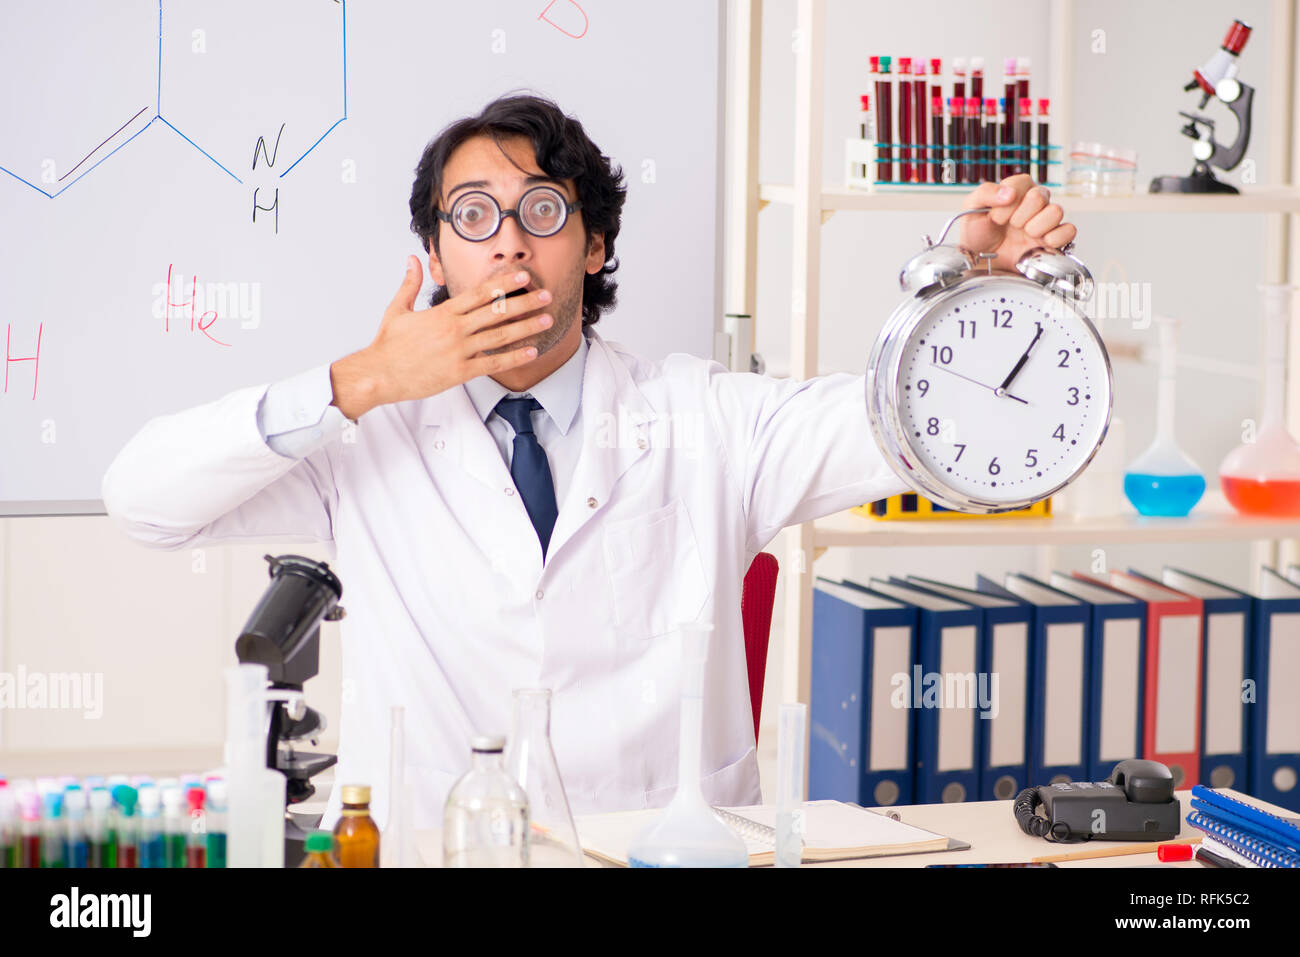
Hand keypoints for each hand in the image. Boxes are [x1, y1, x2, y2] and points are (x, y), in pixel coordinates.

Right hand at [329, 257, 553, 418]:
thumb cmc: (387, 345)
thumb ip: (409, 284)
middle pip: (497, 312)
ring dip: (526, 327)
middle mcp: (454, 330)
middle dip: (524, 302)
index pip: (480, 293)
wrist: (378, 374)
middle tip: (546, 295)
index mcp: (443, 313)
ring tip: (547, 320)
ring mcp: (459, 351)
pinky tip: (532, 352)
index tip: (523, 276)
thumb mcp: (397, 309)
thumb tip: (411, 260)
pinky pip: (492, 364)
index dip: (504, 283)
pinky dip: (514, 358)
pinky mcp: (460, 372)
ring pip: (499, 336)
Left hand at [959, 173, 1076, 272]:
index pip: (1023, 183)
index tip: (995, 217)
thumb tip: (1009, 193)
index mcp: (1018, 189)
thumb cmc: (978, 232)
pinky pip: (1069, 231)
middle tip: (1009, 227)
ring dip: (1035, 227)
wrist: (980, 260)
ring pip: (1056, 211)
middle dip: (1019, 216)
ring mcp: (1046, 220)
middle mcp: (1035, 202)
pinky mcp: (1054, 239)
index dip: (1007, 203)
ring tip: (1023, 235)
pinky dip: (1054, 238)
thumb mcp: (971, 207)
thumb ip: (986, 193)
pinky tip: (1038, 243)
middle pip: (1041, 196)